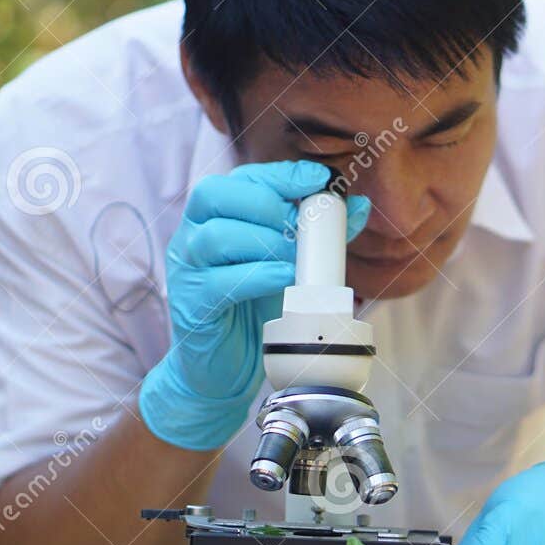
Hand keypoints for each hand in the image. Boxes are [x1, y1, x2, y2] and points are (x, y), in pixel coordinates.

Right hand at [138, 160, 368, 449]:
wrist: (224, 370)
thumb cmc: (254, 311)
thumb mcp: (291, 266)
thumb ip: (320, 236)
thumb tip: (357, 207)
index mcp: (215, 217)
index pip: (241, 178)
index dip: (281, 175)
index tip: (319, 179)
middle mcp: (193, 236)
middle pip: (217, 195)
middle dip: (269, 205)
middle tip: (302, 227)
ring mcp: (187, 269)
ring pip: (217, 236)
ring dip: (267, 241)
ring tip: (298, 258)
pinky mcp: (192, 304)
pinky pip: (221, 281)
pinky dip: (260, 275)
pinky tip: (286, 279)